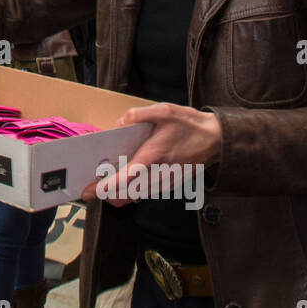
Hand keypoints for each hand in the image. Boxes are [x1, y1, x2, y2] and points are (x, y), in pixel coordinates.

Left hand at [79, 103, 221, 204]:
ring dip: (118, 195)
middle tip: (89, 190)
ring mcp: (166, 182)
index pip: (126, 177)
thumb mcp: (165, 110)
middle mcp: (159, 173)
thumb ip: (138, 115)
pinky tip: (122, 183)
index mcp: (155, 155)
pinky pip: (146, 193)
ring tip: (101, 187)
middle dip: (107, 194)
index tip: (91, 190)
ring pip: (136, 197)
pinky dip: (132, 192)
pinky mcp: (170, 185)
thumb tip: (120, 123)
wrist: (217, 139)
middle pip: (127, 194)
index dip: (107, 186)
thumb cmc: (190, 124)